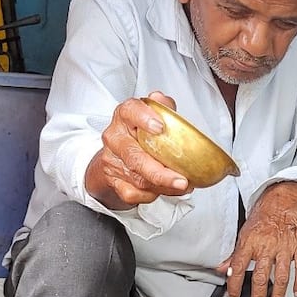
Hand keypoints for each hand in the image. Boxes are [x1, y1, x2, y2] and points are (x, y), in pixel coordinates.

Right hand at [85, 91, 191, 208]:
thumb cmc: (138, 133)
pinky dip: (153, 195)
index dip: (144, 118)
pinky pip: (133, 193)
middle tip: (182, 180)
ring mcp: (112, 160)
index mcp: (124, 116)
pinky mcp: (114, 180)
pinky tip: (166, 191)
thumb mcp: (151, 115)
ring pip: (137, 179)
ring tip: (183, 186)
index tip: (160, 128)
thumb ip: (162, 107)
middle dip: (160, 172)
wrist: (116, 155)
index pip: (130, 111)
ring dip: (163, 186)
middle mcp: (115, 137)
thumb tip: (164, 101)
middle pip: (135, 157)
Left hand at [218, 183, 296, 296]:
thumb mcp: (244, 232)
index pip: (237, 268)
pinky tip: (296, 293)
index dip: (234, 286)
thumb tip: (222, 269)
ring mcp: (285, 247)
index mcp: (250, 242)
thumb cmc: (264, 215)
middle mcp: (266, 246)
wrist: (286, 199)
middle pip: (260, 278)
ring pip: (281, 278)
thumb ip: (235, 253)